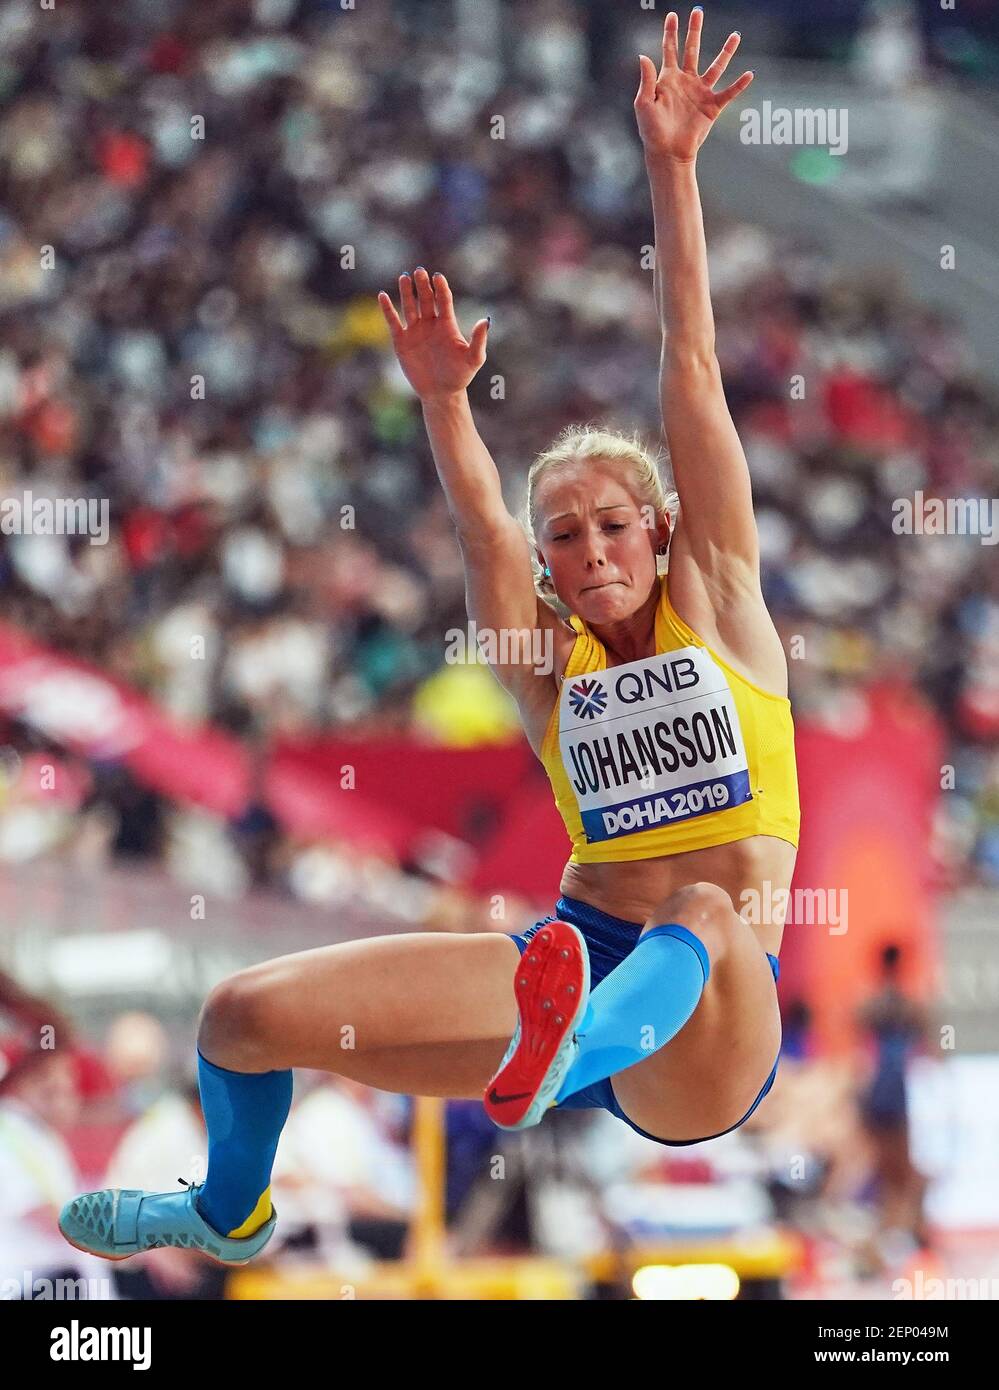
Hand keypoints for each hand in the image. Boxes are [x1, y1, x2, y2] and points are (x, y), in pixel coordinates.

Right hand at [378, 269, 488, 401]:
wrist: (441, 393)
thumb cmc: (460, 376)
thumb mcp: (474, 358)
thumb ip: (479, 339)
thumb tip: (486, 320)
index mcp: (447, 324)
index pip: (444, 300)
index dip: (441, 288)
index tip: (437, 276)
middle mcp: (431, 323)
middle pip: (426, 298)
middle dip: (423, 285)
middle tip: (419, 271)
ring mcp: (415, 330)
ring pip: (410, 306)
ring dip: (407, 292)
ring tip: (404, 277)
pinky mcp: (402, 341)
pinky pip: (393, 321)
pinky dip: (387, 309)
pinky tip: (383, 296)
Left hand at [635, 9, 753, 162]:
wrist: (667, 152)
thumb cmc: (652, 131)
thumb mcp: (643, 104)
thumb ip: (646, 80)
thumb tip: (643, 56)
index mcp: (668, 79)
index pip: (670, 49)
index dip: (670, 32)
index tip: (672, 15)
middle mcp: (686, 82)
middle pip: (692, 49)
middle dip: (695, 31)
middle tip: (698, 12)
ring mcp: (700, 93)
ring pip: (716, 67)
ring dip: (726, 52)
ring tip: (735, 36)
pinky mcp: (712, 107)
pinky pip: (728, 93)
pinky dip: (739, 85)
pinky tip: (749, 74)